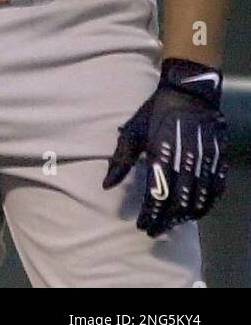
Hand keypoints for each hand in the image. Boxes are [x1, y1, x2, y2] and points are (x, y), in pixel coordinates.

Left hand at [103, 58, 229, 236]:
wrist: (189, 93)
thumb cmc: (155, 113)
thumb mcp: (133, 132)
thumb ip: (121, 161)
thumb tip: (106, 186)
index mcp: (162, 154)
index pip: (157, 194)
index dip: (151, 214)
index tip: (142, 226)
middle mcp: (186, 161)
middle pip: (178, 202)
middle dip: (165, 221)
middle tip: (154, 231)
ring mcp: (205, 162)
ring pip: (198, 200)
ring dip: (184, 217)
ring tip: (170, 225)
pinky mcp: (218, 161)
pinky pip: (215, 191)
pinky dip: (205, 206)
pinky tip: (194, 212)